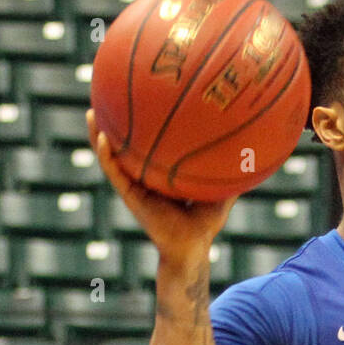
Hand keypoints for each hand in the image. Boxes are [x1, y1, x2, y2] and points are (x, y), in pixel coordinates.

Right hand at [87, 110, 237, 269]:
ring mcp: (135, 186)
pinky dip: (106, 155)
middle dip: (115, 122)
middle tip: (107, 95)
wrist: (191, 249)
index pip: (149, 145)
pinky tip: (102, 137)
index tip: (138, 97)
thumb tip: (252, 151)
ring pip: (112, 156)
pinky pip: (113, 172)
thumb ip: (230, 172)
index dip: (142, 124)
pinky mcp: (130, 196)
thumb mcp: (220, 192)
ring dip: (99, 134)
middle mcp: (144, 177)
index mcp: (161, 174)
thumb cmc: (205, 224)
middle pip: (125, 145)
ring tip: (91, 112)